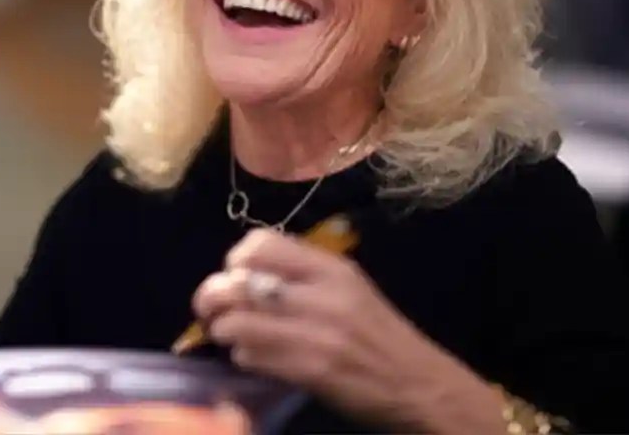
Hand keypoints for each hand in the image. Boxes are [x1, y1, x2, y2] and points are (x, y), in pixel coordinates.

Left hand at [192, 229, 503, 433]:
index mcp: (331, 268)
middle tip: (210, 310)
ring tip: (229, 336)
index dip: (236, 260)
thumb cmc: (378, 335)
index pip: (259, 244)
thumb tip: (244, 275)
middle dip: (213, 297)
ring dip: (223, 330)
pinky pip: (251, 356)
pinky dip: (242, 356)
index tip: (235, 276)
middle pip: (238, 282)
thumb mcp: (348, 289)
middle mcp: (321, 295)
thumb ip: (302, 276)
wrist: (418, 384)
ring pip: (237, 320)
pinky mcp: (311, 370)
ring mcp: (315, 333)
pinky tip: (253, 358)